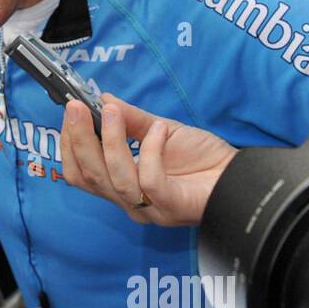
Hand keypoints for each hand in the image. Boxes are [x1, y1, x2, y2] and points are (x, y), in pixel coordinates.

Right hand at [58, 93, 236, 225]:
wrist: (239, 176)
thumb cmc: (202, 158)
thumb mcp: (161, 130)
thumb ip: (132, 119)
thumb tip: (102, 99)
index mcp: (120, 185)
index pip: (80, 173)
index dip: (69, 144)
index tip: (71, 111)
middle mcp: (129, 201)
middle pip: (90, 176)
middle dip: (79, 139)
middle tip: (76, 107)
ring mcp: (149, 208)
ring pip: (115, 178)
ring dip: (111, 141)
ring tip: (114, 111)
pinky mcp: (170, 206)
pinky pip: (149, 180)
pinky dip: (151, 151)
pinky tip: (160, 130)